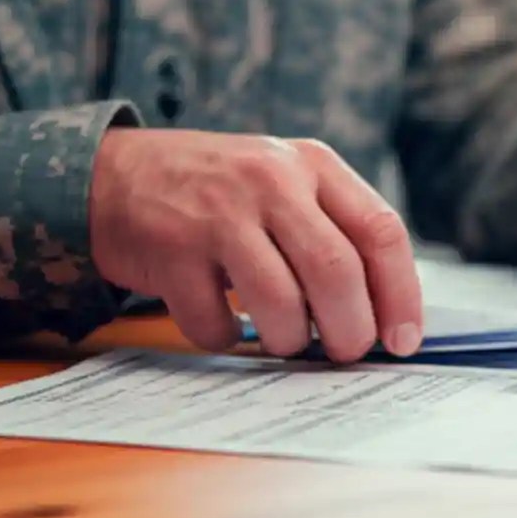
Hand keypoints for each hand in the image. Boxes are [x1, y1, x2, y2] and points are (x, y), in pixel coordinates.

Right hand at [89, 129, 422, 360]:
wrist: (113, 175)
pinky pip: (216, 324)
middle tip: (345, 353)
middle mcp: (271, 180)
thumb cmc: (220, 193)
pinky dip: (227, 339)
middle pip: (336, 272)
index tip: (403, 339)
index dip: (400, 295)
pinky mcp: (171, 250)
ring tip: (285, 341)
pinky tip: (223, 322)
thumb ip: (335, 232)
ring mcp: (218, 213)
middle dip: (351, 331)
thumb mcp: (285, 184)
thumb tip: (387, 316)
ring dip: (291, 341)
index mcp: (313, 164)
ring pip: (281, 304)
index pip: (381, 232)